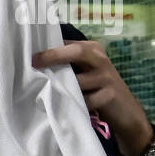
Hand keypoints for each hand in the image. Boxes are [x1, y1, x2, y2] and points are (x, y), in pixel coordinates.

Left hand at [32, 40, 152, 155]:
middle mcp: (100, 59)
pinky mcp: (109, 96)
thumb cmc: (97, 89)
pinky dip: (73, 103)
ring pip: (78, 80)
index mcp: (93, 49)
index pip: (69, 43)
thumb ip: (67, 64)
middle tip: (33, 62)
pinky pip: (85, 100)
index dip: (49, 47)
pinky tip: (65, 106)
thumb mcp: (85, 71)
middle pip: (78, 52)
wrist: (126, 112)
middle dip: (54, 56)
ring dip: (61, 87)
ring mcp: (106, 77)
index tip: (28, 53)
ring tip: (45, 91)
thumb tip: (34, 61)